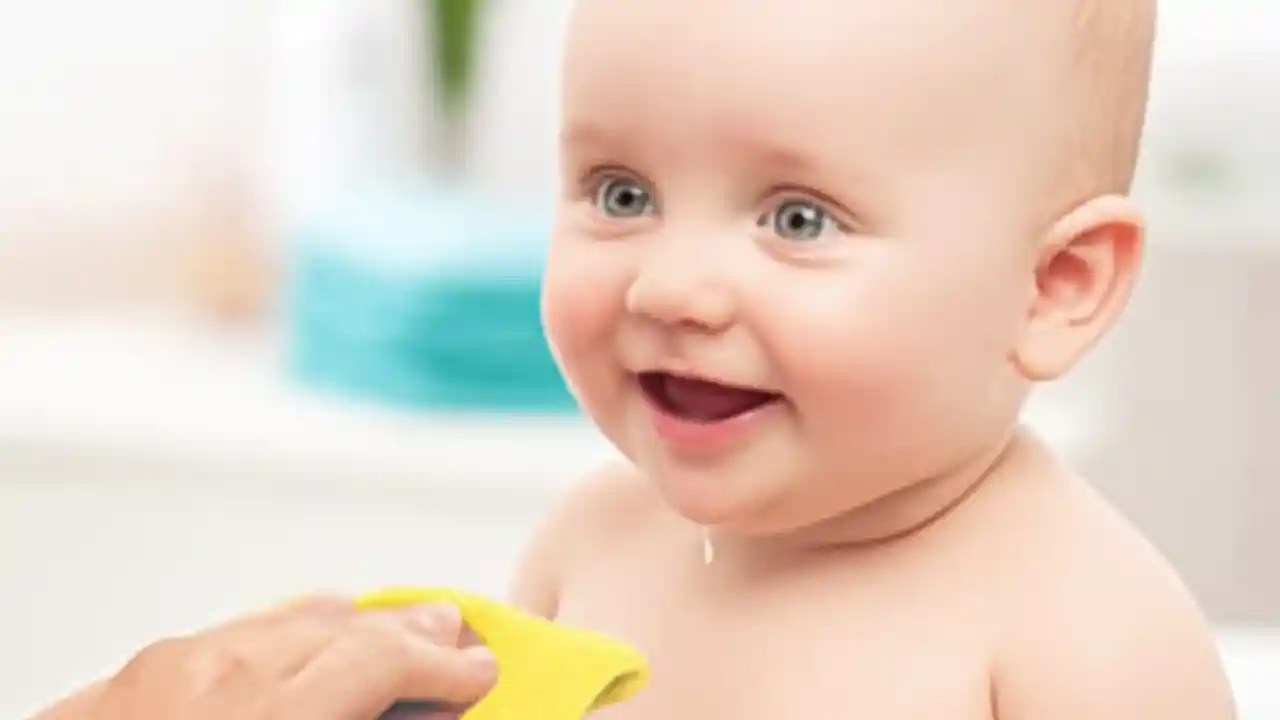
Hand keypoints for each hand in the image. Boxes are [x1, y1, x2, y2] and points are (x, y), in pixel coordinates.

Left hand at [35, 597, 495, 719]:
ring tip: (381, 628)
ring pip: (271, 626)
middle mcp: (205, 679)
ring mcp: (147, 678)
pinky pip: (208, 643)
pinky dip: (266, 641)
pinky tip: (284, 644)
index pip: (377, 660)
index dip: (442, 665)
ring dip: (340, 629)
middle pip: (334, 628)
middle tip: (451, 634)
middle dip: (404, 632)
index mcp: (264, 718)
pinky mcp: (100, 695)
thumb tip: (412, 717)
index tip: (478, 672)